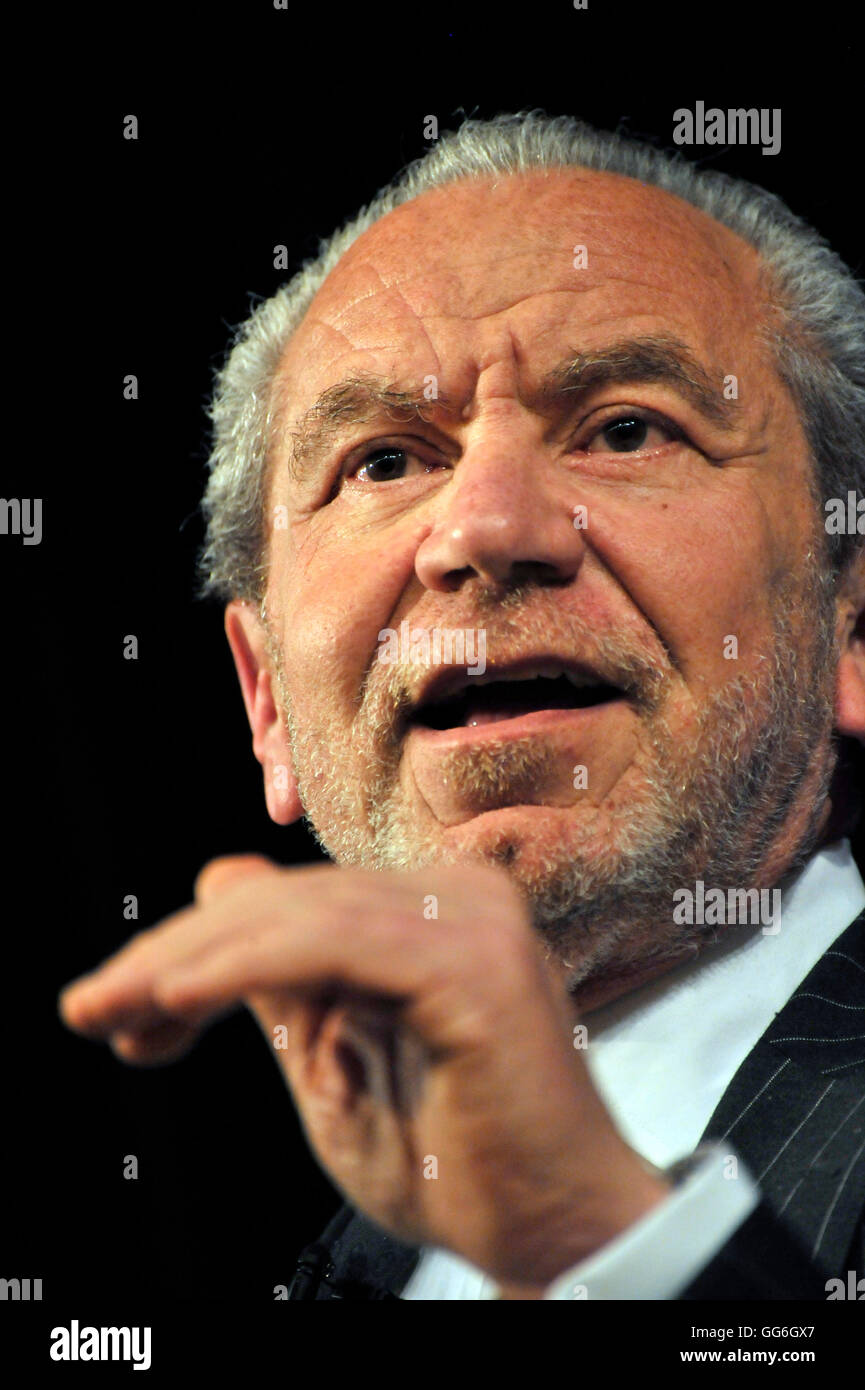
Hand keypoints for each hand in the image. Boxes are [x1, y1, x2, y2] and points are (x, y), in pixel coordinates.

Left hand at [58, 855, 669, 1291]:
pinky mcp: (473, 960)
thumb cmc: (452, 1164)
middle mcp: (455, 897)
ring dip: (190, 963)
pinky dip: (243, 966)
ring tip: (120, 1010)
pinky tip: (179, 1000)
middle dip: (174, 956)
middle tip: (94, 1009)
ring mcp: (472, 918)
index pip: (287, 901)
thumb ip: (279, 978)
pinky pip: (332, 942)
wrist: (554, 1236)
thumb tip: (220, 880)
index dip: (192, 948)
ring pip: (297, 913)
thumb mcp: (332, 1062)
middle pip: (282, 901)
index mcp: (430, 915)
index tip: (117, 1012)